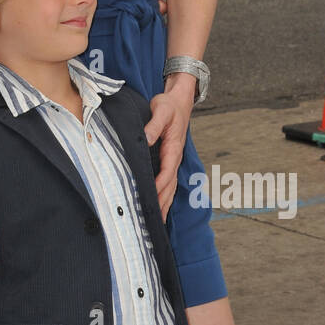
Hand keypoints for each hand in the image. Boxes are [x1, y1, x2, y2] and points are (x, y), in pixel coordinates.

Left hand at [144, 83, 193, 218]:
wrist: (179, 101)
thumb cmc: (168, 105)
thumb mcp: (161, 110)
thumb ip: (154, 125)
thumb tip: (145, 139)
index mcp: (173, 148)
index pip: (167, 172)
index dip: (159, 186)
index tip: (151, 199)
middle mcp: (174, 158)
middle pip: (170, 186)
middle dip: (162, 203)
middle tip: (152, 221)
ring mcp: (173, 161)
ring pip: (171, 187)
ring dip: (164, 204)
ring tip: (157, 223)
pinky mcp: (169, 161)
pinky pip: (168, 182)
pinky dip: (164, 197)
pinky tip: (158, 208)